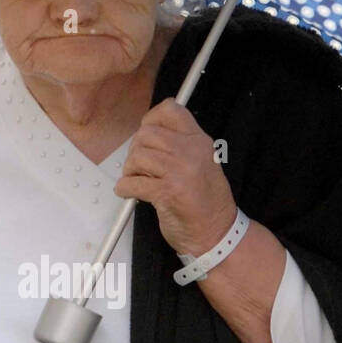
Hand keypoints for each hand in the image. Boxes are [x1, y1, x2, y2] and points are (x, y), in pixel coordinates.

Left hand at [114, 97, 236, 255]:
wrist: (216, 233)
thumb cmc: (205, 202)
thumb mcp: (201, 163)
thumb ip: (179, 146)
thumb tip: (145, 136)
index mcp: (199, 141)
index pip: (170, 110)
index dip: (151, 119)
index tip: (146, 136)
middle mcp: (191, 151)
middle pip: (146, 133)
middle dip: (135, 150)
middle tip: (139, 167)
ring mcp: (180, 171)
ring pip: (137, 156)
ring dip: (130, 171)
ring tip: (137, 181)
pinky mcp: (167, 193)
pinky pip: (132, 183)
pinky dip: (125, 188)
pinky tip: (130, 193)